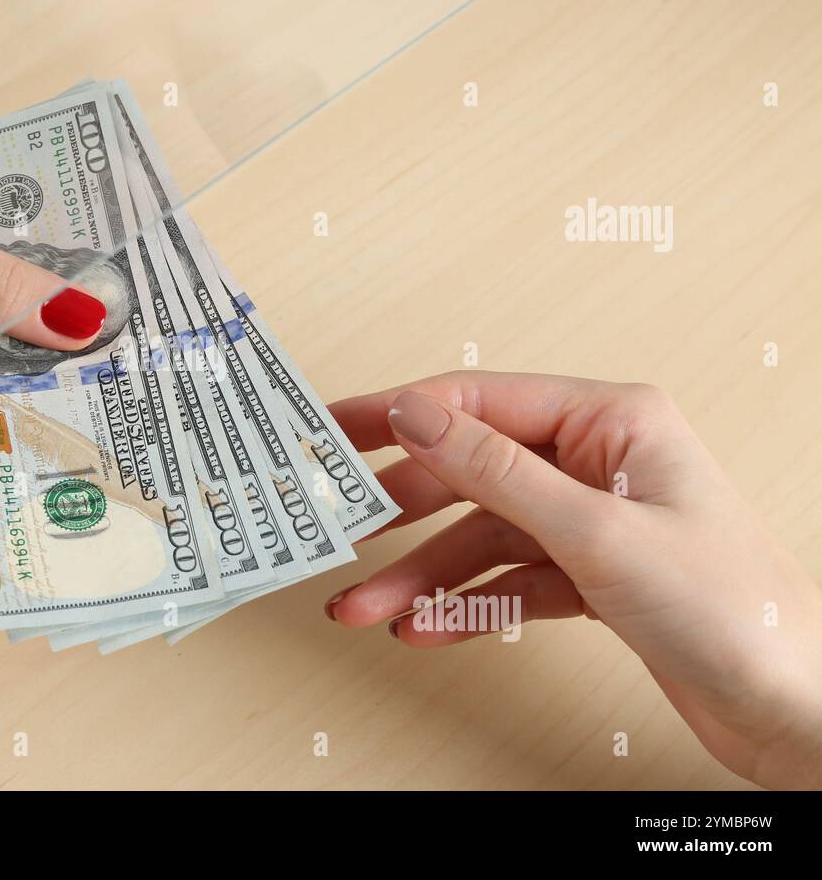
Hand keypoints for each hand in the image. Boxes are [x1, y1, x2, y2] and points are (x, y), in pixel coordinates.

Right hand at [326, 371, 821, 788]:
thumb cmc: (733, 610)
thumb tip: (417, 414)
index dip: (399, 413)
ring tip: (366, 606)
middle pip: (472, 473)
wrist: (794, 710)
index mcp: (613, 421)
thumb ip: (495, 469)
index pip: (480, 400)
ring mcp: (594, 520)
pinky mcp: (593, 576)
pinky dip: (464, 605)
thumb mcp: (595, 531)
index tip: (335, 428)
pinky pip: (507, 581)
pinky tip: (425, 627)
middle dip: (402, 514)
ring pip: (482, 537)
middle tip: (338, 529)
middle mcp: (600, 462)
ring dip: (421, 575)